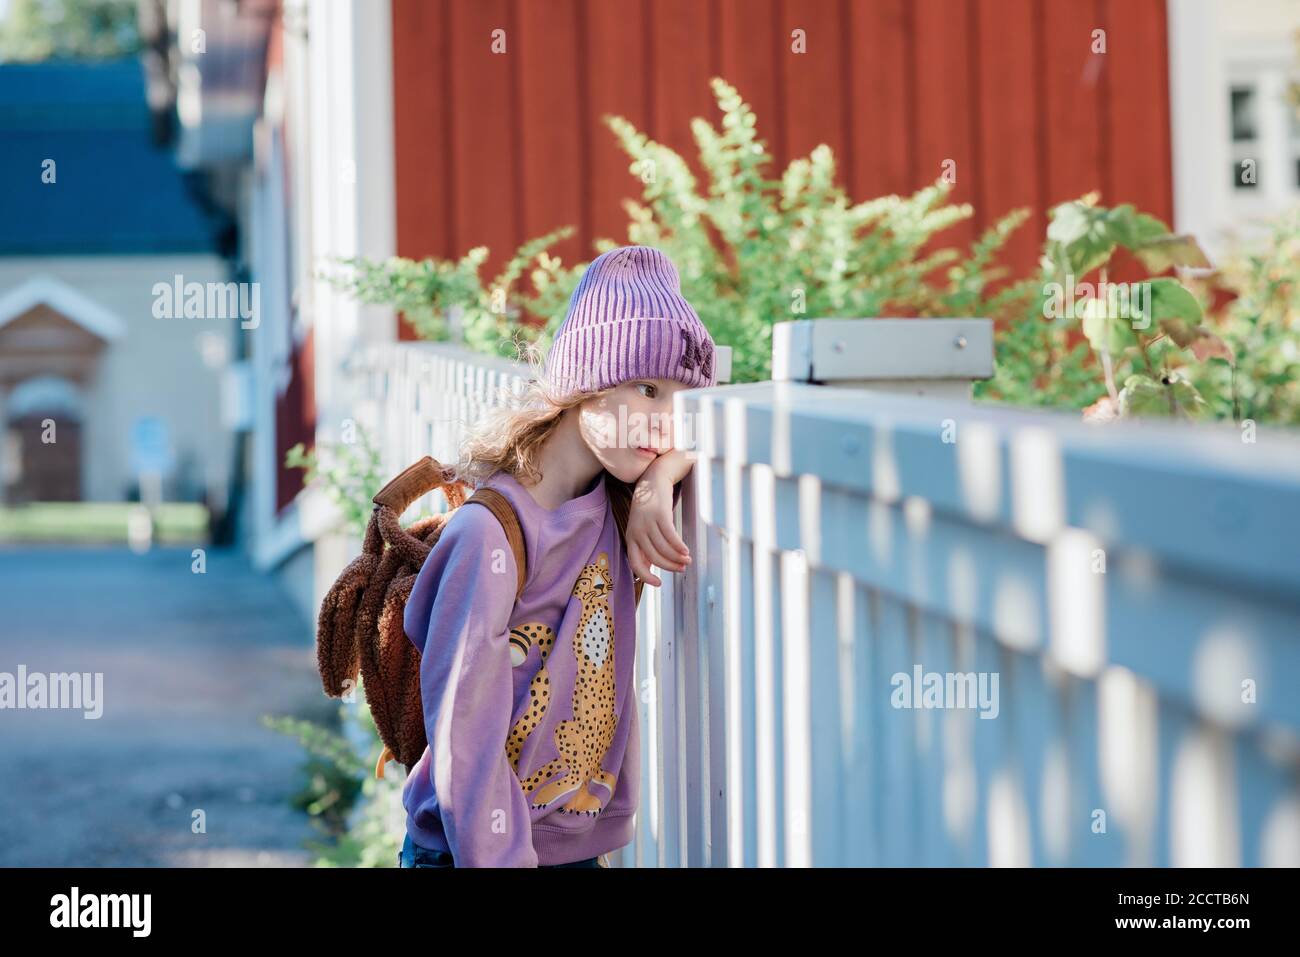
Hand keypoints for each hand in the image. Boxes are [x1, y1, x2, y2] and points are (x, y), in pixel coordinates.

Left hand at [625, 471, 689, 587]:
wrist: (652, 481)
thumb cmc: (648, 509)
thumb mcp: (641, 528)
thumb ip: (645, 547)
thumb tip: (650, 569)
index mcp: (631, 537)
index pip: (635, 563)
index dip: (646, 576)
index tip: (659, 583)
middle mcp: (637, 531)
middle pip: (654, 557)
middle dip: (670, 566)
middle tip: (682, 568)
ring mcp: (648, 522)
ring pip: (663, 548)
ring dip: (677, 557)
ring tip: (687, 560)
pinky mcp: (660, 514)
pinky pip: (670, 535)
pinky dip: (679, 546)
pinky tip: (686, 550)